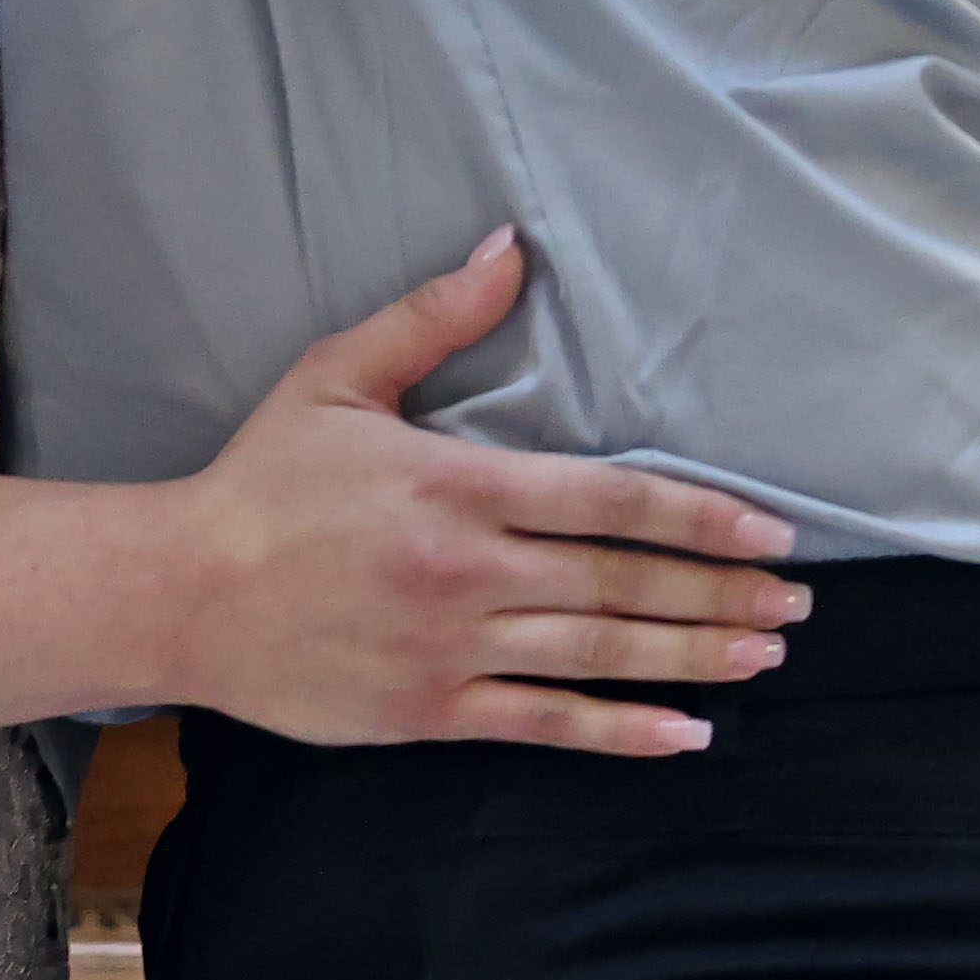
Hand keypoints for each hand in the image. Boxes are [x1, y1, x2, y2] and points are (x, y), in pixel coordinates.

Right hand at [163, 231, 809, 757]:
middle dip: (721, 593)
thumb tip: (509, 247)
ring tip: (764, 653)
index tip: (770, 530)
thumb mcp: (337, 376)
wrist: (182, 591)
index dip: (700, 517)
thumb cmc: (262, 480)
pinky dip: (620, 732)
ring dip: (693, 656)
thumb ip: (431, 317)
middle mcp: (471, 571)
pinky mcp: (431, 709)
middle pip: (623, 584)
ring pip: (599, 655)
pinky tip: (684, 732)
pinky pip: (546, 725)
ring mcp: (454, 647)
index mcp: (459, 485)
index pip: (609, 501)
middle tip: (797, 602)